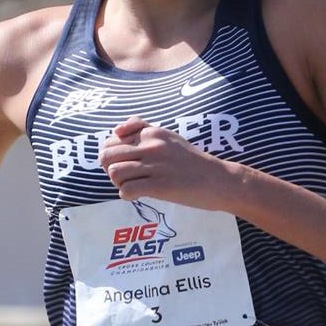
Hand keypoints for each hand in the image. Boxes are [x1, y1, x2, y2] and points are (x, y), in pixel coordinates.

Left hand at [98, 119, 234, 210]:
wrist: (218, 180)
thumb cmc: (191, 161)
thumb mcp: (168, 137)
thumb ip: (143, 129)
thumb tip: (116, 130)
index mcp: (151, 132)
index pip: (112, 140)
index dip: (113, 155)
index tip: (126, 164)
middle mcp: (151, 146)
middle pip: (107, 156)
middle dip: (111, 169)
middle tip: (125, 178)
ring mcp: (155, 166)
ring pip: (115, 172)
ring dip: (119, 183)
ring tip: (133, 186)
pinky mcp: (159, 186)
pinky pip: (126, 190)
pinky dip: (127, 195)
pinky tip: (139, 196)